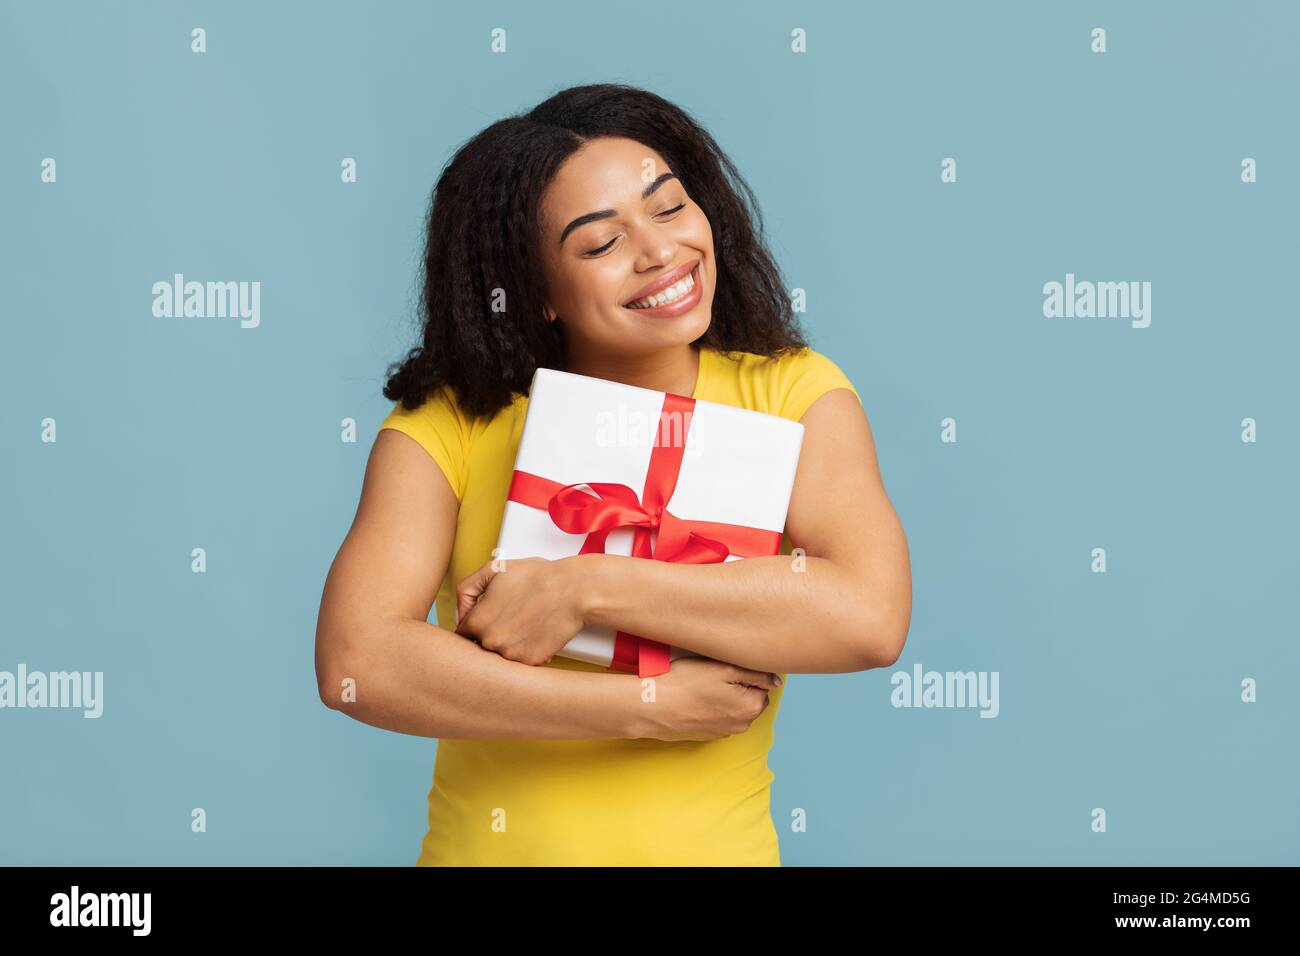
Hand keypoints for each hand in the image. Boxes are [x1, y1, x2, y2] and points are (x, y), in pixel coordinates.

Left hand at [455, 556, 585, 665]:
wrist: (573, 590)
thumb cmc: (537, 577)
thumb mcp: (494, 569)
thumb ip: (467, 590)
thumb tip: (460, 613)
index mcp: (478, 621)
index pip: (462, 634)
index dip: (472, 625)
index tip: (485, 620)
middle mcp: (490, 642)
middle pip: (480, 647)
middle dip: (490, 636)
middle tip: (508, 621)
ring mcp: (511, 655)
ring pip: (500, 656)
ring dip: (508, 644)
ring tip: (525, 625)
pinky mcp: (531, 662)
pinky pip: (521, 662)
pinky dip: (526, 652)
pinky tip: (535, 634)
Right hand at [631, 657, 783, 741]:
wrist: (653, 706)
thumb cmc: (687, 683)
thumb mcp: (726, 669)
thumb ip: (757, 674)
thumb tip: (776, 681)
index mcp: (752, 707)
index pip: (762, 684)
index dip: (745, 671)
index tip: (726, 666)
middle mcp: (742, 725)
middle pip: (749, 697)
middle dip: (736, 685)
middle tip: (712, 674)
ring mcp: (724, 732)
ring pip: (732, 707)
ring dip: (722, 696)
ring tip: (700, 685)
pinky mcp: (707, 734)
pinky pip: (717, 716)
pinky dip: (710, 707)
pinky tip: (694, 698)